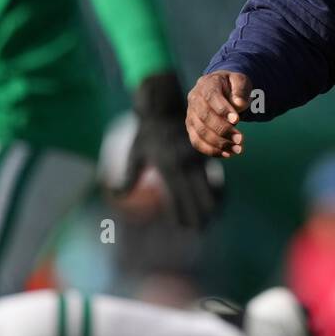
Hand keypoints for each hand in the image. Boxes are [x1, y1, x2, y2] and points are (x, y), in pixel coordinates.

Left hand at [125, 72, 224, 229]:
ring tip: (213, 218)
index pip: (176, 197)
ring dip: (210, 203)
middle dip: (199, 214)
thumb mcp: (135, 154)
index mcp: (166, 167)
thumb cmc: (147, 132)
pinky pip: (213, 173)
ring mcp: (197, 156)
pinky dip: (216, 187)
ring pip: (208, 185)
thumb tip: (116, 195)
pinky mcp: (205, 150)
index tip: (183, 228)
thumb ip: (129, 177)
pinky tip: (218, 198)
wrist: (164, 106)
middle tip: (202, 230)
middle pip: (196, 195)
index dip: (180, 214)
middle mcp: (183, 164)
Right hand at [185, 71, 251, 158]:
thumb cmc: (232, 86)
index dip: (222, 109)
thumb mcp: (240, 81)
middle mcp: (195, 99)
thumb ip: (241, 89)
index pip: (211, 97)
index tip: (236, 120)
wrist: (221, 90)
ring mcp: (191, 115)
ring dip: (219, 143)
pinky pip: (197, 142)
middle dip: (223, 130)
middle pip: (204, 117)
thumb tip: (239, 104)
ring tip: (238, 149)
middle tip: (240, 139)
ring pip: (200, 132)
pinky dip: (211, 150)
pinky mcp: (192, 128)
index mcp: (207, 84)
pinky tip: (227, 154)